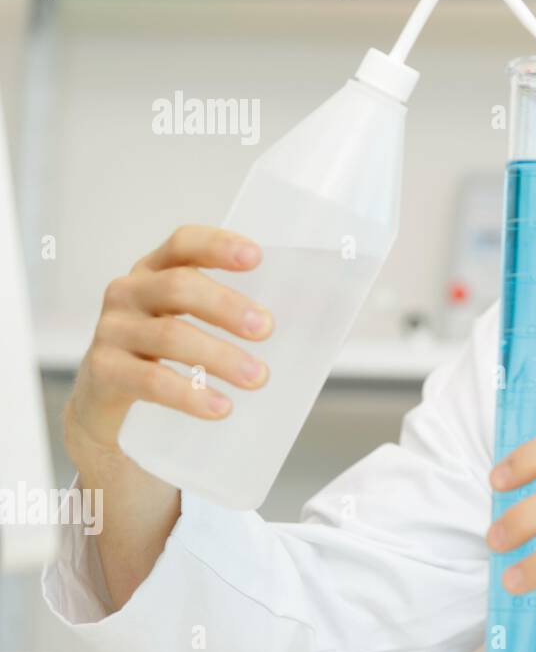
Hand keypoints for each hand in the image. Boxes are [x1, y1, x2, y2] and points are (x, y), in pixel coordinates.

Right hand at [64, 225, 274, 474]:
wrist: (106, 404)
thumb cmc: (165, 354)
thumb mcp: (192, 324)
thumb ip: (233, 316)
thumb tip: (316, 320)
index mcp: (156, 271)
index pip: (183, 244)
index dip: (218, 246)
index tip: (256, 257)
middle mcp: (129, 293)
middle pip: (179, 287)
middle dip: (227, 306)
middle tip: (267, 328)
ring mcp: (111, 331)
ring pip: (170, 337)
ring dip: (220, 357)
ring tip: (258, 377)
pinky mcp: (103, 372)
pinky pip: (150, 380)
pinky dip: (190, 394)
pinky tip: (220, 407)